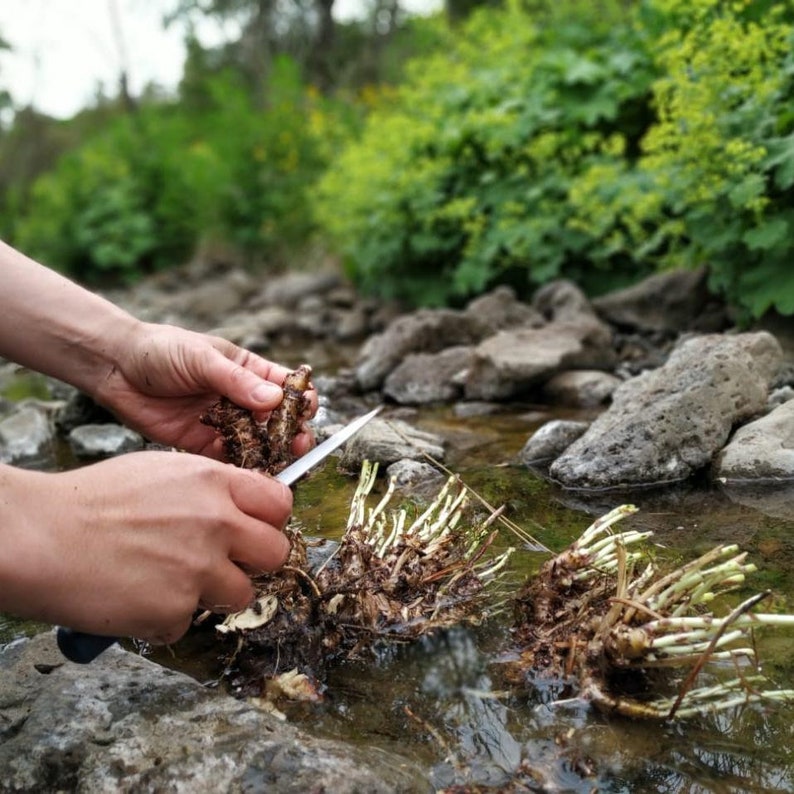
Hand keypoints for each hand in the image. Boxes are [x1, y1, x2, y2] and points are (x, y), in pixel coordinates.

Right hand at [0, 452, 292, 643]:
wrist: (40, 537)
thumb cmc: (90, 502)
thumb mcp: (162, 471)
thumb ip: (210, 488)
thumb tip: (241, 505)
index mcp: (214, 483)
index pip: (280, 503)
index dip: (269, 519)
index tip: (256, 528)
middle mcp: (217, 524)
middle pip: (276, 552)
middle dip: (255, 561)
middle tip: (225, 562)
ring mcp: (199, 570)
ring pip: (241, 594)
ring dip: (214, 593)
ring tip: (170, 580)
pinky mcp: (175, 611)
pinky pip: (188, 621)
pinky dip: (166, 617)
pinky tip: (137, 596)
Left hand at [94, 322, 316, 458]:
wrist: (116, 367)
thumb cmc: (162, 350)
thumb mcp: (202, 359)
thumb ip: (237, 381)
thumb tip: (274, 401)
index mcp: (248, 370)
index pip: (286, 386)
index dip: (301, 399)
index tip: (307, 411)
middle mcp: (241, 398)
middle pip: (277, 420)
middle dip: (291, 433)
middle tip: (297, 445)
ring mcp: (224, 422)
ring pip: (257, 442)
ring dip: (269, 453)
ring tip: (277, 463)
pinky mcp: (202, 443)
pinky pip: (228, 459)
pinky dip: (241, 467)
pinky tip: (247, 472)